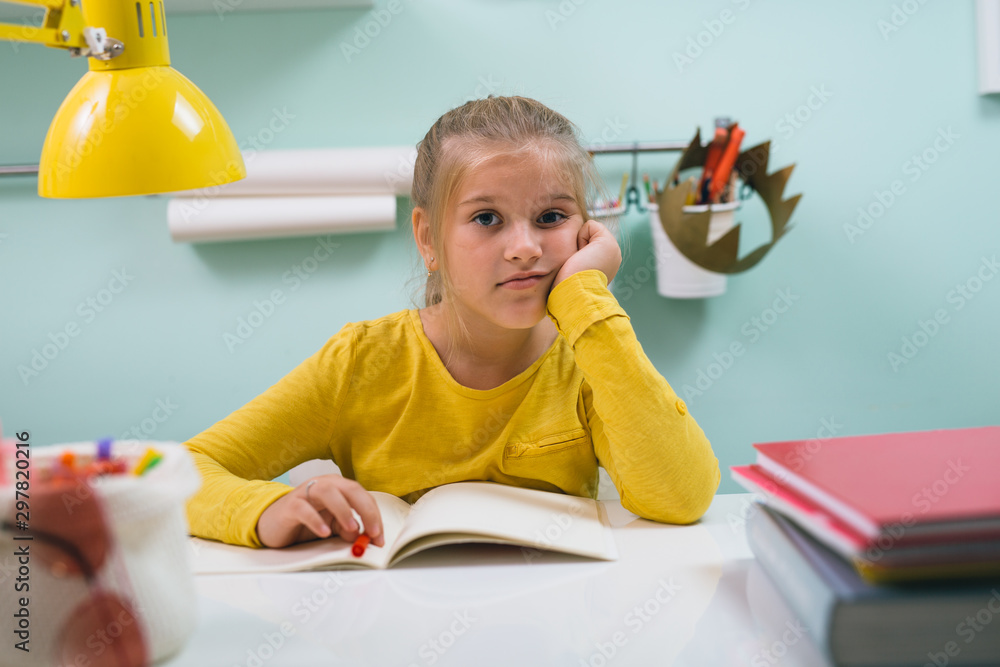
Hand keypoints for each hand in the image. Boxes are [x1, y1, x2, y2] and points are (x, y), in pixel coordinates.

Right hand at [256, 474, 384, 548]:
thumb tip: (362, 537)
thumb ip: (347, 529)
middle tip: (373, 532)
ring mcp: (306, 493)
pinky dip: (316, 520)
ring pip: (328, 493)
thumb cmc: (305, 522)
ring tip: (352, 529)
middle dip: (366, 511)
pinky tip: (324, 533)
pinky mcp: (290, 505)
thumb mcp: (332, 526)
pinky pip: (304, 509)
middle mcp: (324, 485)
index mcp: (339, 487)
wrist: (272, 523)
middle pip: (351, 490)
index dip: (374, 516)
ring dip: (344, 510)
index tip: (379, 537)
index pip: (363, 497)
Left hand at [552, 219, 621, 288]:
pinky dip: (581, 237)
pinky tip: (582, 254)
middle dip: (578, 245)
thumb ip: (576, 259)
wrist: (574, 295)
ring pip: (589, 230)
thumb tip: (569, 255)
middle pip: (589, 235)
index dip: (577, 250)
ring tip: (580, 261)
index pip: (589, 243)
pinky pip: (590, 225)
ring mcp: (613, 248)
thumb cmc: (567, 288)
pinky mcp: (607, 241)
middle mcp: (613, 256)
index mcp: (607, 264)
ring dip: (579, 243)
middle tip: (578, 264)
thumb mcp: (572, 272)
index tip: (577, 268)